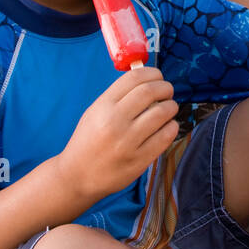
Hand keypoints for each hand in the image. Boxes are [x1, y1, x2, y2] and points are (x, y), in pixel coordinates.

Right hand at [58, 68, 178, 207]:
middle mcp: (114, 122)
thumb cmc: (88, 141)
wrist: (77, 175)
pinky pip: (165, 136)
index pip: (133, 78)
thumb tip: (147, 80)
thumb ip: (118, 96)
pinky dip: (172, 127)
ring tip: (169, 108)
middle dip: (165, 87)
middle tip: (168, 91)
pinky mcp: (139, 160)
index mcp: (103, 106)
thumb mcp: (95, 112)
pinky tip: (168, 126)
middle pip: (150, 91)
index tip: (158, 77)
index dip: (152, 73)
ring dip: (171, 107)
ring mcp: (127, 142)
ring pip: (162, 113)